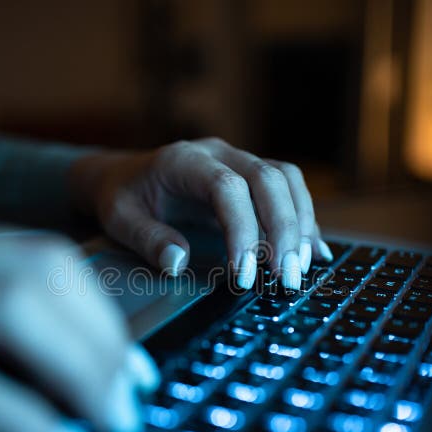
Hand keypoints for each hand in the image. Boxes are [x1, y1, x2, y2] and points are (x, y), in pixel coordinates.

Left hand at [0, 203, 158, 431]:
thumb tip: (54, 431)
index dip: (27, 422)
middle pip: (12, 305)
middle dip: (85, 361)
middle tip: (124, 413)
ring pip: (39, 261)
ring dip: (97, 321)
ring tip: (127, 373)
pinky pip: (34, 247)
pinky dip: (80, 294)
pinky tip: (100, 330)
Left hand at [69, 137, 332, 288]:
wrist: (124, 176)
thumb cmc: (122, 198)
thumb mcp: (119, 218)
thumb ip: (147, 238)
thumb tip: (178, 262)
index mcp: (185, 160)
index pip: (227, 187)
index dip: (242, 229)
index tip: (243, 274)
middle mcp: (220, 153)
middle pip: (269, 179)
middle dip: (283, 230)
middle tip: (286, 278)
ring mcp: (239, 161)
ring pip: (287, 180)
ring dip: (299, 224)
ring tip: (300, 269)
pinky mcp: (251, 177)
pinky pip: (288, 191)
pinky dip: (303, 221)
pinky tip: (312, 252)